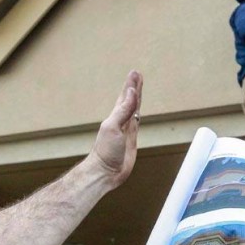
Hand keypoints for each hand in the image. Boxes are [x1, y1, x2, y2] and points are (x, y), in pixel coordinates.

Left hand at [89, 70, 142, 187]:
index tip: (135, 73)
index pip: (125, 96)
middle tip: (138, 75)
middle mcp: (121, 120)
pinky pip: (136, 123)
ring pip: (133, 110)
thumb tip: (131, 92)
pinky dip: (138, 114)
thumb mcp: (113, 127)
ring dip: (136, 99)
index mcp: (116, 115)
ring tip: (138, 89)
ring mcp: (126, 130)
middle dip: (134, 87)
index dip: (131, 84)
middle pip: (130, 100)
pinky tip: (138, 112)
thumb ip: (123, 110)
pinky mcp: (131, 140)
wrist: (105, 172)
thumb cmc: (105, 151)